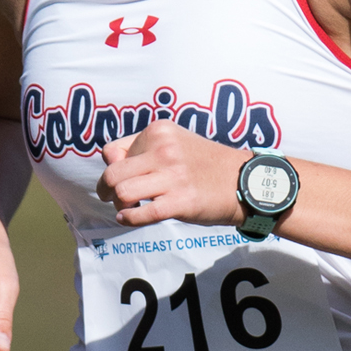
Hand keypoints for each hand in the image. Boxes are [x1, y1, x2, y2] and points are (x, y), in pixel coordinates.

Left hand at [97, 120, 248, 228]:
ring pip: (122, 193)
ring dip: (119, 205)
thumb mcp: (175, 142)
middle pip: (112, 174)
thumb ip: (142, 147)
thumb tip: (109, 161)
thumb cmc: (204, 164)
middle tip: (113, 198)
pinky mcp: (181, 201)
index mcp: (159, 131)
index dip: (112, 168)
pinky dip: (129, 219)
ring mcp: (173, 176)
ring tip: (128, 208)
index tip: (122, 178)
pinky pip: (141, 213)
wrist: (243, 181)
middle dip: (107, 190)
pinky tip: (129, 218)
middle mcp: (164, 150)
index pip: (112, 151)